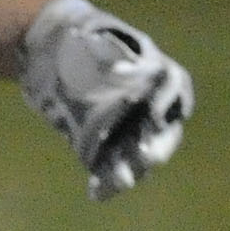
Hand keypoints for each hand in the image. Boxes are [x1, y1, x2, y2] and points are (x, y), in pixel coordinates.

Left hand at [20, 0, 193, 199]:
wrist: (55, 55)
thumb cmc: (84, 41)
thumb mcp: (97, 39)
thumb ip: (109, 54)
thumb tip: (118, 71)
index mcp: (157, 74)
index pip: (174, 88)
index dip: (167, 102)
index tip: (154, 115)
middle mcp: (151, 105)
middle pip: (161, 131)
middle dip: (154, 146)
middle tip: (144, 155)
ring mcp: (130, 129)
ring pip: (137, 155)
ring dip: (130, 169)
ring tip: (120, 181)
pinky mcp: (107, 146)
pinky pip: (111, 167)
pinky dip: (106, 181)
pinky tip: (95, 192)